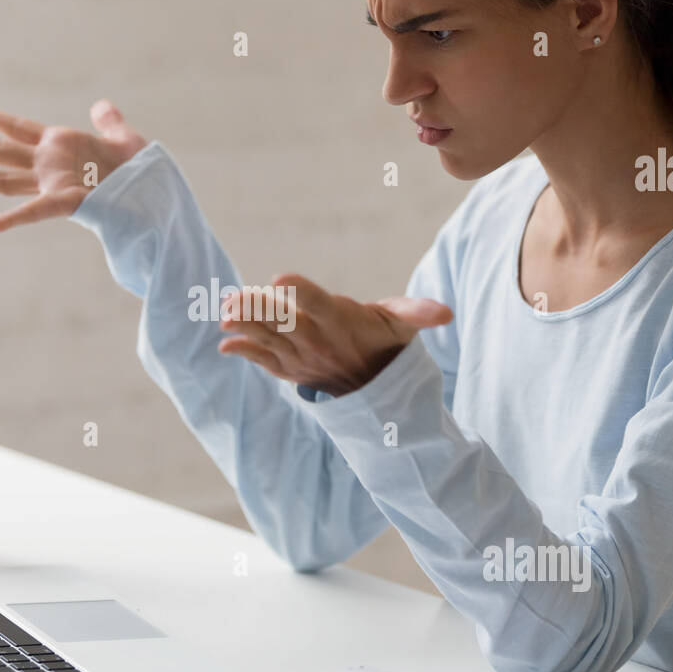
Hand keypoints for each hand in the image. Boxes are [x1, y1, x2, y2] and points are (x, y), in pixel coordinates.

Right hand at [0, 99, 146, 236]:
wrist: (159, 195)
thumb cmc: (143, 171)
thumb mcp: (125, 138)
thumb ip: (109, 121)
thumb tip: (101, 106)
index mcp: (60, 145)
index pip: (17, 129)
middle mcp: (50, 165)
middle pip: (0, 152)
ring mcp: (53, 183)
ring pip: (4, 179)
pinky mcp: (64, 201)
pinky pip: (31, 212)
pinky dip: (7, 222)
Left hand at [217, 273, 452, 395]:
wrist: (376, 392)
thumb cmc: (385, 343)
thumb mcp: (402, 324)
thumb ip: (418, 313)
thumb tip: (448, 314)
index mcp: (341, 321)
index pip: (317, 303)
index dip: (298, 290)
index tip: (280, 279)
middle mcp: (318, 342)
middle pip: (282, 320)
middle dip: (256, 307)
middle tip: (234, 298)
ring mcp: (302, 359)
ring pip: (268, 339)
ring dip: (244, 327)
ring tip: (224, 314)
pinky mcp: (291, 371)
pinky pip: (264, 362)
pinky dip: (245, 352)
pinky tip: (226, 344)